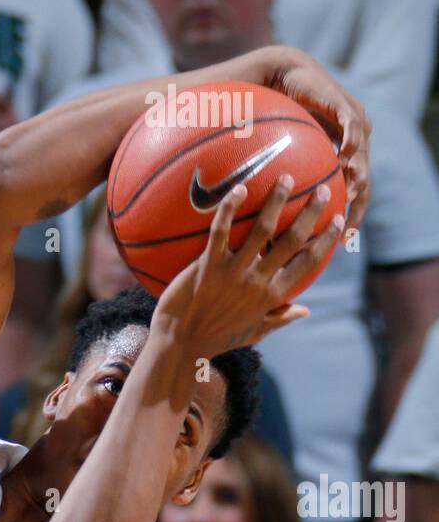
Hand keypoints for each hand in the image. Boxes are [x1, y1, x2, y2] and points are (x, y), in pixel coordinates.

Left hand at [153, 177, 344, 358]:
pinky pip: (221, 231)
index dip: (326, 239)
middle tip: (323, 190)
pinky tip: (240, 188)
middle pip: (293, 239)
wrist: (182, 344)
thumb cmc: (217, 339)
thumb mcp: (254, 333)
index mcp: (272, 296)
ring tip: (286, 177)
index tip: (338, 220)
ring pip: (262, 229)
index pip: (308, 262)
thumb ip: (280, 320)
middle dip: (312, 212)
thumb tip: (304, 310)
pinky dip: (230, 208)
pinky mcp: (208, 266)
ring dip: (277, 200)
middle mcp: (257, 282)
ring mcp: (234, 273)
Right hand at [250, 46, 371, 227]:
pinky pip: (352, 128)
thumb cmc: (268, 124)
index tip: (339, 242)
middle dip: (356, 205)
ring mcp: (352, 125)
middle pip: (363, 180)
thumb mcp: (278, 161)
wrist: (274, 82)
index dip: (348, 216)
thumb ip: (281, 186)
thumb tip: (263, 223)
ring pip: (362, 157)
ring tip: (347, 196)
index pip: (351, 193)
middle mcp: (352, 143)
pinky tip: (344, 159)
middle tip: (345, 228)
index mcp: (340, 157)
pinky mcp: (346, 107)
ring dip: (358, 177)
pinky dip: (351, 144)